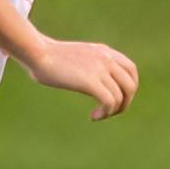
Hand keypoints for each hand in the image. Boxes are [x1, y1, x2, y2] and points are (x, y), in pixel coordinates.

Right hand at [22, 37, 139, 120]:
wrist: (38, 53)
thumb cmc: (48, 58)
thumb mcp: (76, 57)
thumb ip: (88, 65)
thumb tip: (89, 82)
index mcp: (104, 51)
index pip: (131, 69)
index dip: (129, 88)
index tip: (117, 99)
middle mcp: (106, 58)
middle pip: (131, 85)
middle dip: (125, 102)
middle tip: (110, 112)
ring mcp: (99, 69)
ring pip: (121, 96)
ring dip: (113, 111)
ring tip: (99, 116)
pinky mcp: (91, 81)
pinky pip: (110, 101)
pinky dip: (105, 113)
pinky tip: (94, 117)